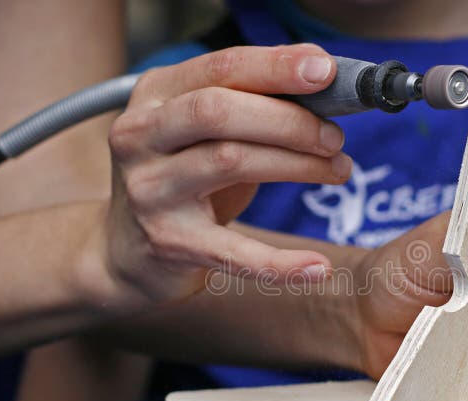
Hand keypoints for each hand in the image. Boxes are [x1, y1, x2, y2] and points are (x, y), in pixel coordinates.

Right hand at [85, 45, 353, 308]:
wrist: (128, 248)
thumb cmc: (185, 178)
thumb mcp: (206, 131)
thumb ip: (252, 103)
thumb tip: (324, 83)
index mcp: (155, 94)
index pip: (220, 67)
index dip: (276, 67)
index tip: (325, 71)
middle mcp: (141, 135)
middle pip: (219, 112)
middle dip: (289, 120)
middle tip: (334, 137)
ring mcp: (150, 190)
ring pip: (230, 161)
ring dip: (297, 165)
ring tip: (339, 170)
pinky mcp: (168, 242)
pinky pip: (232, 251)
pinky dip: (280, 263)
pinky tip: (318, 267)